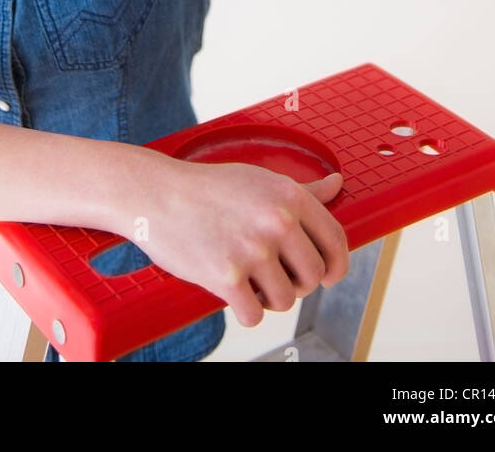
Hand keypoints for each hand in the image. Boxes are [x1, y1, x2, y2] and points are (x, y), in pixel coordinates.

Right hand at [131, 154, 348, 327]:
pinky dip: (245, 311)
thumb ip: (303, 189)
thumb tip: (338, 185)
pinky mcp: (227, 276)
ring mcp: (252, 249)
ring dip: (269, 298)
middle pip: (313, 276)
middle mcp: (277, 221)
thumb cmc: (208, 188)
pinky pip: (255, 315)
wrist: (156, 195)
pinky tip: (232, 292)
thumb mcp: (260, 179)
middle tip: (273, 275)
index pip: (335, 241)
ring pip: (286, 300)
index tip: (325, 275)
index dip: (335, 265)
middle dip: (297, 283)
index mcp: (289, 196)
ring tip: (249, 280)